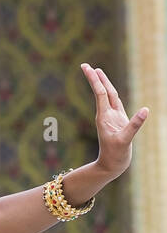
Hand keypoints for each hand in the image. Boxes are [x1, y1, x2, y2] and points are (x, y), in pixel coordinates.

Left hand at [81, 63, 147, 178]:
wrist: (111, 166)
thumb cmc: (116, 155)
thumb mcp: (125, 140)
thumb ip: (134, 125)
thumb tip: (145, 110)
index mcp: (104, 116)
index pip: (99, 93)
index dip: (94, 79)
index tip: (86, 67)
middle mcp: (106, 115)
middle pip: (102, 91)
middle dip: (95, 78)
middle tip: (86, 65)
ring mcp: (112, 117)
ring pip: (108, 96)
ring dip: (103, 84)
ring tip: (97, 72)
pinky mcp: (117, 121)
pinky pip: (115, 104)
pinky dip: (112, 94)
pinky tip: (111, 90)